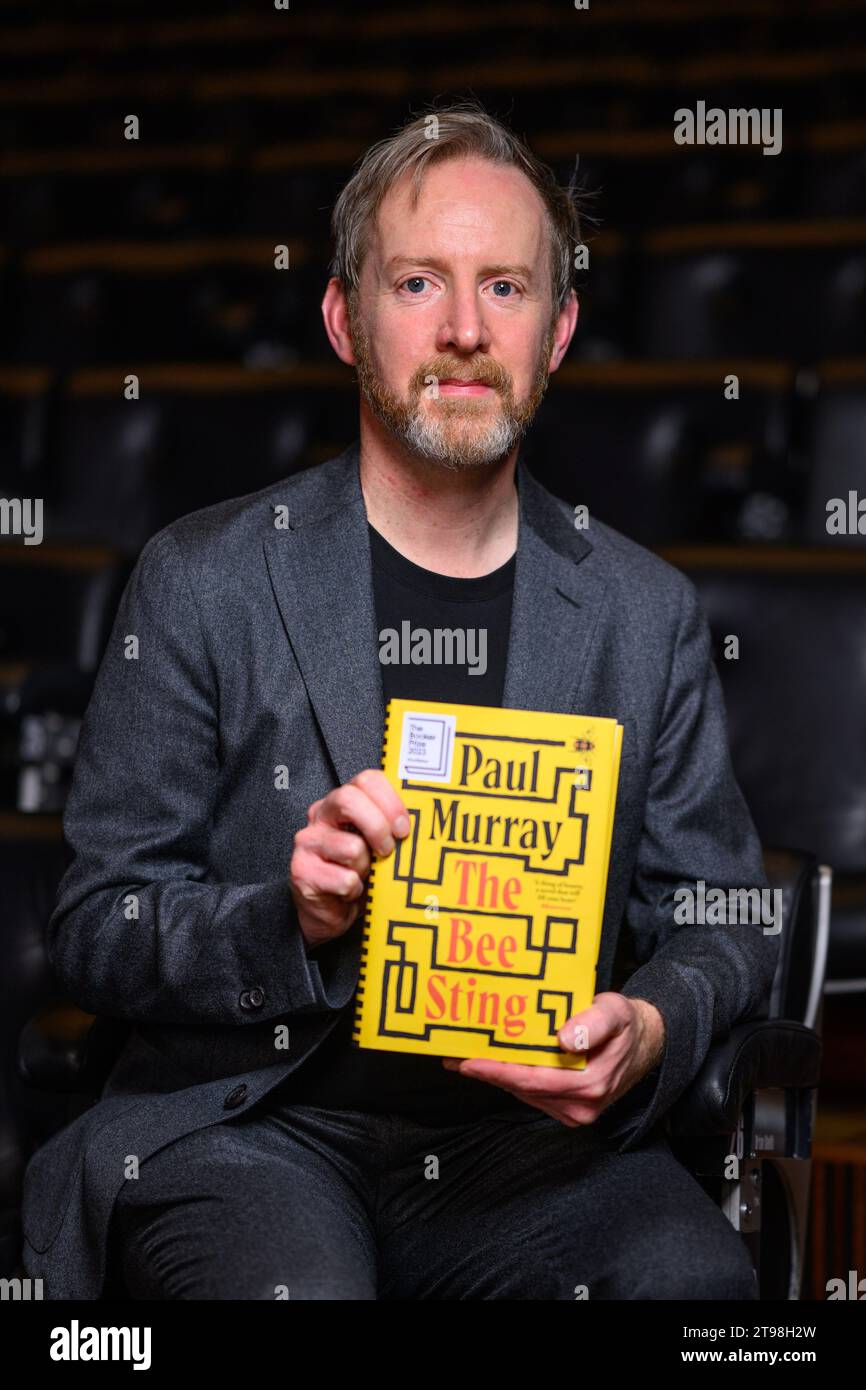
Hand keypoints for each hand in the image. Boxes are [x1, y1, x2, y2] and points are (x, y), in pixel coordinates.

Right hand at [289, 769, 409, 950]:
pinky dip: (354, 891)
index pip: (366, 780)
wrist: (329, 911)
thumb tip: (425, 823)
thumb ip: (391, 827)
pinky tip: (349, 892)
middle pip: (349, 799)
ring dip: (366, 869)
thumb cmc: (359, 873)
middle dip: (378, 827)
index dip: (390, 802)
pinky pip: (345, 879)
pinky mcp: (302, 871)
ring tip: (361, 876)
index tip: (404, 828)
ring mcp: (307, 842)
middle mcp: (320, 815)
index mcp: (342, 802)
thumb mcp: (378, 843)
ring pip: (352, 848)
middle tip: (389, 850)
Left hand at [441, 992, 665, 1126]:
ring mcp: (574, 1111)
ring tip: (465, 1056)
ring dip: (496, 1076)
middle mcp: (580, 1106)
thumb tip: (563, 1039)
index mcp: (589, 1084)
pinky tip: (493, 1063)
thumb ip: (593, 1022)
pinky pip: (532, 1093)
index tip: (468, 1061)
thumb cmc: (627, 1025)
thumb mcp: (616, 1012)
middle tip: (452, 1056)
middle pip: (522, 1089)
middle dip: (487, 1072)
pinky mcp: (569, 1108)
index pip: (532, 1080)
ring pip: (524, 1093)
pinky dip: (511, 1078)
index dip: (498, 1071)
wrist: (647, 1044)